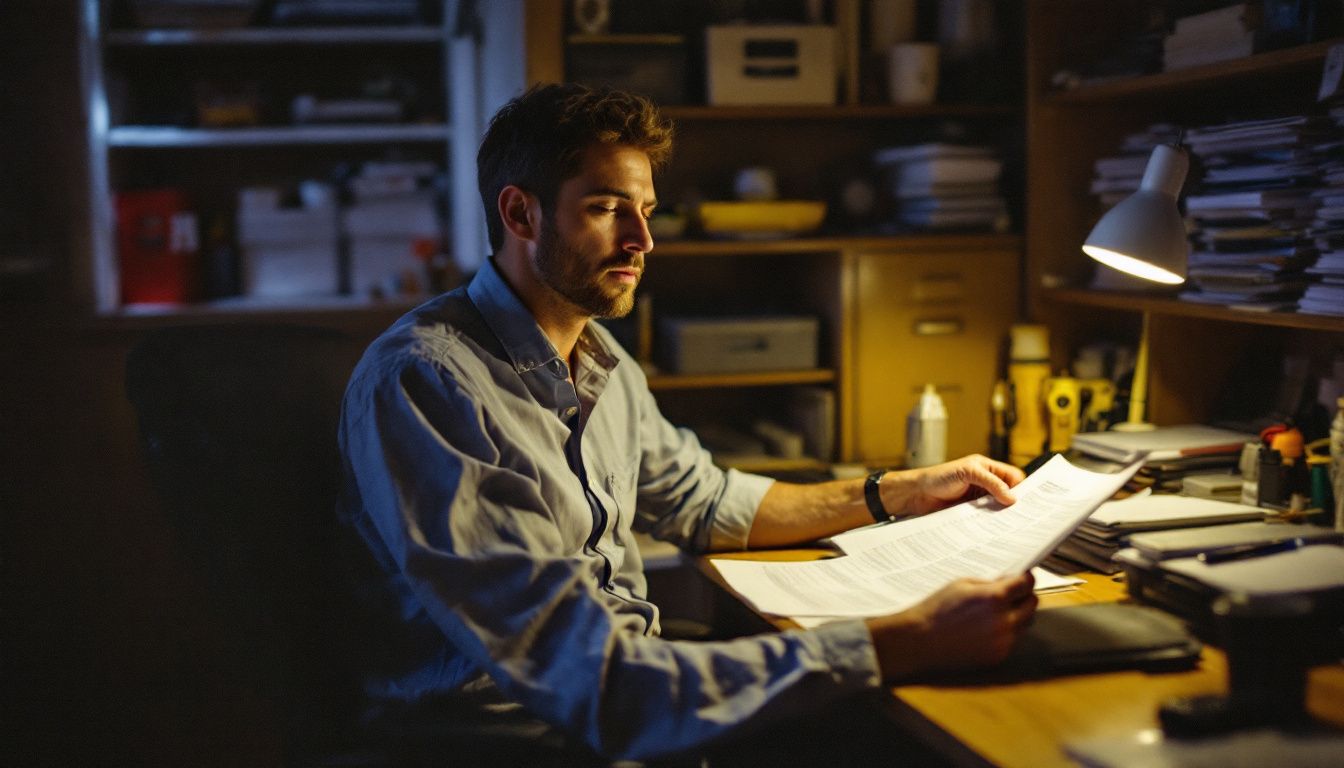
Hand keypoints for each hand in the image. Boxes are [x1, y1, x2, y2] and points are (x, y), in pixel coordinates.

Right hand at [865, 572, 1037, 679]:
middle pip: (1032, 605)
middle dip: (1025, 596)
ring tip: (996, 612)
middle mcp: (1004, 621)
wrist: (921, 640)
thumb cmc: (937, 609)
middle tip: (1013, 593)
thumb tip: (1009, 583)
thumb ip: (990, 583)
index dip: (1026, 578)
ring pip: (1025, 623)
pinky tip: (986, 628)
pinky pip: (1012, 640)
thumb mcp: (962, 585)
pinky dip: (1006, 632)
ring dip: (1017, 615)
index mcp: (995, 598)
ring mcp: (1003, 641)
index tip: (1024, 577)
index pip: (1026, 584)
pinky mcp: (998, 656)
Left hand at [900, 454, 1024, 515]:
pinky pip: (987, 519)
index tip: (1028, 501)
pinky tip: (995, 529)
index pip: (1013, 476)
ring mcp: (978, 499)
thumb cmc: (938, 477)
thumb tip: (1012, 498)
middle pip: (1008, 494)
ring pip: (999, 508)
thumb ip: (991, 482)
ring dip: (1003, 515)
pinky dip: (991, 523)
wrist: (916, 494)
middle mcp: (985, 484)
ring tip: (1010, 525)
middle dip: (1015, 504)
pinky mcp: (971, 513)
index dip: (1021, 487)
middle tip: (1022, 516)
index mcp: (987, 469)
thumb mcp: (968, 473)